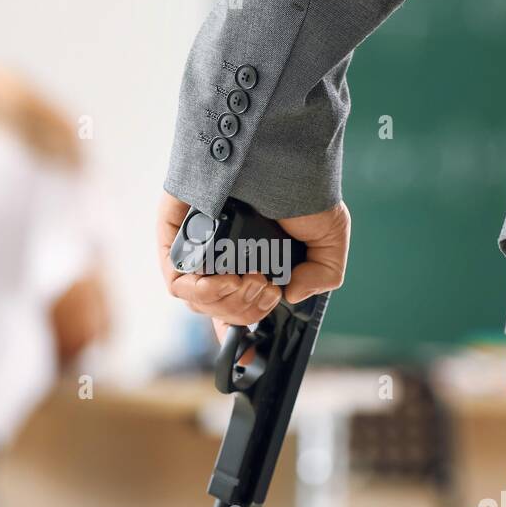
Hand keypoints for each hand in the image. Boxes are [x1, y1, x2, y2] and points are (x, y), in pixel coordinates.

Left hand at [156, 192, 349, 341]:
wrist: (277, 148)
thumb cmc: (302, 186)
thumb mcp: (330, 237)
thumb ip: (323, 276)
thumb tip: (289, 297)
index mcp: (253, 266)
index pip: (235, 314)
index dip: (241, 342)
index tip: (249, 358)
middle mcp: (223, 261)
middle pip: (222, 315)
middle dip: (249, 311)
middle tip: (266, 287)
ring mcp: (197, 251)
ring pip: (201, 304)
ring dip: (230, 301)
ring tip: (251, 276)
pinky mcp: (175, 239)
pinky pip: (177, 284)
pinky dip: (203, 290)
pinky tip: (226, 275)